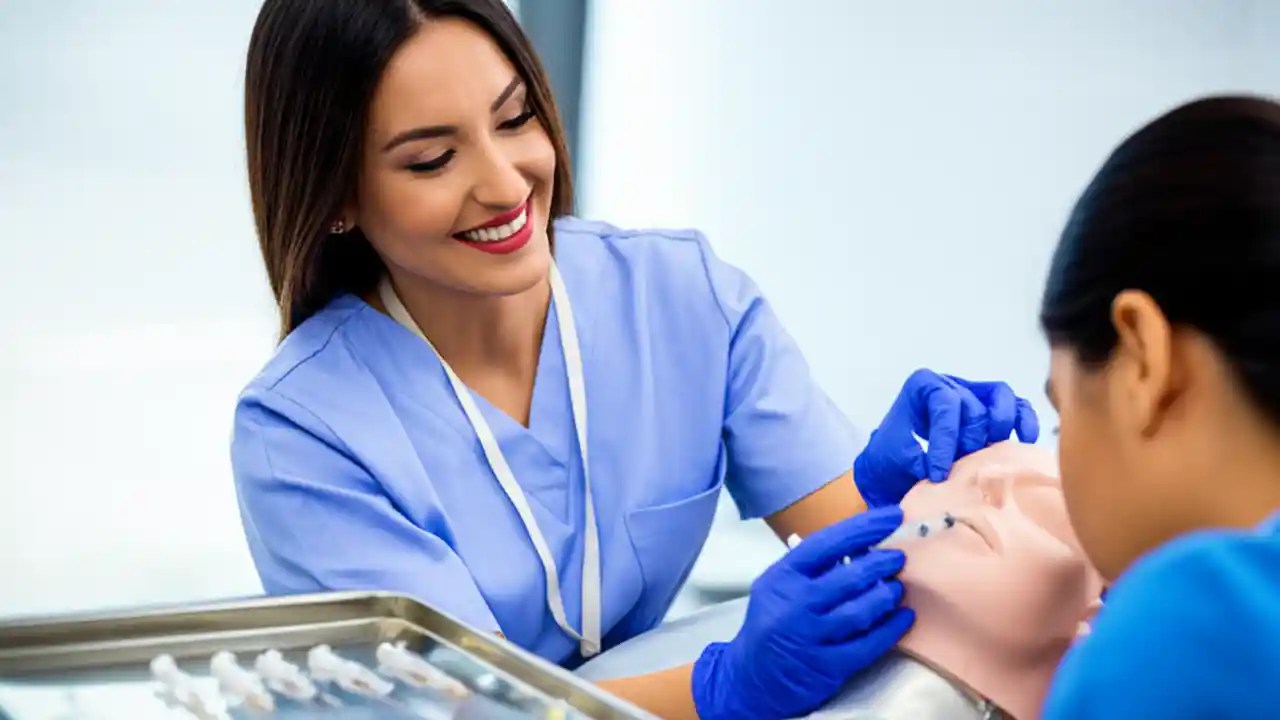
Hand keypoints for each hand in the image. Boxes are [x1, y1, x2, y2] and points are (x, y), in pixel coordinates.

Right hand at [691, 507, 914, 719]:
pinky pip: (867, 645)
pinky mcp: (826, 666)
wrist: (753, 678)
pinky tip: (903, 617)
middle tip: (900, 557)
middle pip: (848, 578)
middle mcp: (794, 604)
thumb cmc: (772, 621)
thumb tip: (861, 542)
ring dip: (886, 596)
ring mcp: (810, 636)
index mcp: (782, 577)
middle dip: (881, 564)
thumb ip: (812, 566)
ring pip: (860, 612)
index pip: (826, 543)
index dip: (862, 528)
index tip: (891, 516)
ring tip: (898, 588)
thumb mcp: (779, 585)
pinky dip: (890, 629)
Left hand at [854, 369, 1038, 506]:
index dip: (945, 439)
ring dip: (1000, 426)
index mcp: (922, 386)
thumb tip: (946, 474)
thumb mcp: (895, 458)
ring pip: (1001, 396)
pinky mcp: (992, 409)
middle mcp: (950, 384)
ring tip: (993, 451)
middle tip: (958, 466)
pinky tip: (1026, 441)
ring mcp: (973, 393)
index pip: (944, 403)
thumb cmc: (891, 458)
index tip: (937, 472)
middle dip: (968, 441)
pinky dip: (1024, 422)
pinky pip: (1017, 407)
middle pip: (974, 405)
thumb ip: (918, 462)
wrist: (892, 466)